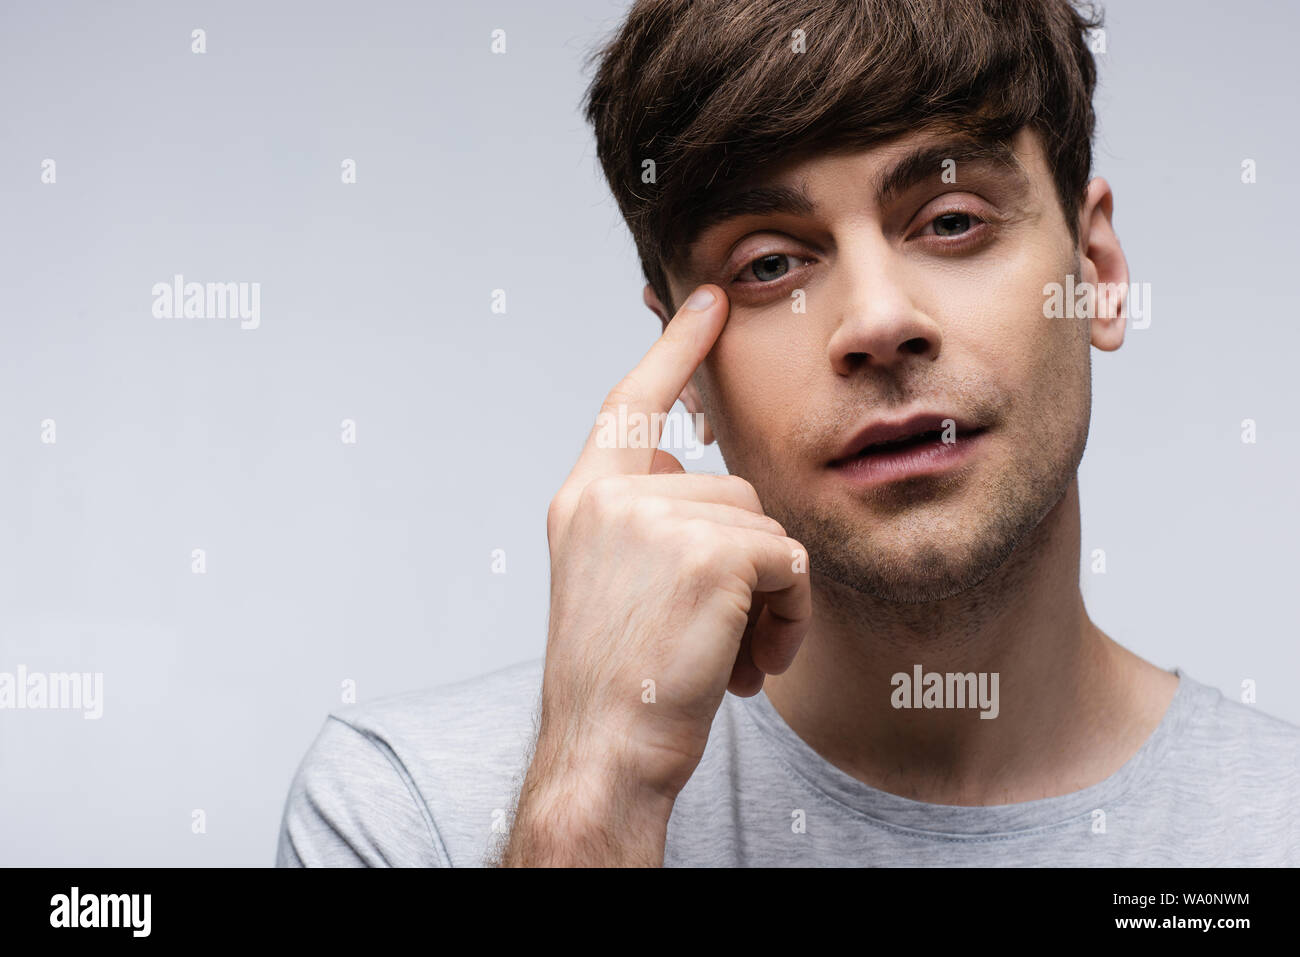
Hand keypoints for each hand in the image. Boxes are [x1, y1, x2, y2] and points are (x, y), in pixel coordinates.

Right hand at [498, 284, 811, 865]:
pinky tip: (752, 661)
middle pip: (732, 489)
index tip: (705, 302)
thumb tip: (697, 471)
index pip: (633, 402)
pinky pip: (789, 562)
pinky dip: (788, 615)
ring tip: (733, 653)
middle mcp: (612, 499)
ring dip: (770, 596)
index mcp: (585, 500)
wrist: (605, 751)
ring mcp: (657, 521)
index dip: (675, 349)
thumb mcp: (612, 583)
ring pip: (766, 527)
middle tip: (723, 633)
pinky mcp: (708, 555)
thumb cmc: (618, 680)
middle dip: (747, 562)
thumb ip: (647, 520)